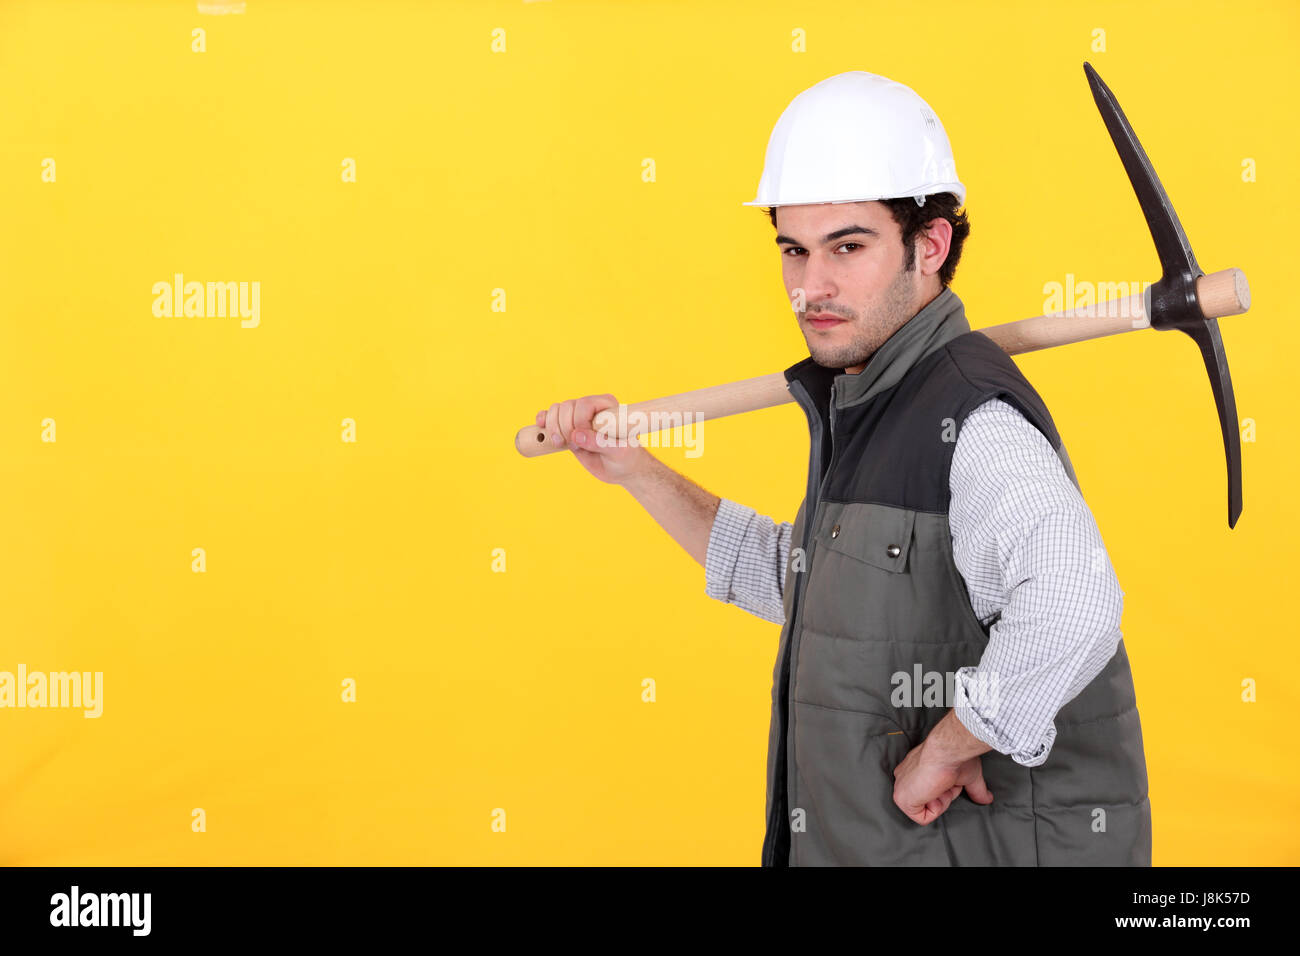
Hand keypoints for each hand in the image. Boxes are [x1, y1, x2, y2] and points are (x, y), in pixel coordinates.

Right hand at [537, 394, 651, 485]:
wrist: (621, 469)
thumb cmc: (626, 458)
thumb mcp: (618, 452)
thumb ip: (599, 443)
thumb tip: (576, 435)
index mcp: (608, 406)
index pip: (584, 404)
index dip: (579, 422)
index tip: (585, 439)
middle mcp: (592, 408)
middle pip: (566, 406)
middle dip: (564, 427)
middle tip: (574, 445)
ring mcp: (578, 417)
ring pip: (556, 410)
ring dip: (553, 428)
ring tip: (561, 443)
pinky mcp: (567, 428)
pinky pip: (550, 417)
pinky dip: (543, 421)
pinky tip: (541, 427)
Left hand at [892, 739, 992, 825]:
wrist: (946, 751)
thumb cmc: (955, 756)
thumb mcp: (967, 775)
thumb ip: (974, 789)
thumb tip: (987, 798)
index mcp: (914, 770)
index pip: (931, 790)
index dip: (948, 788)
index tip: (951, 777)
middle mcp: (904, 778)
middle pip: (928, 801)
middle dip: (945, 795)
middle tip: (947, 780)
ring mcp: (901, 789)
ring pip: (926, 810)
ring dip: (942, 801)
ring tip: (941, 783)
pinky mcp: (901, 799)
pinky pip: (923, 818)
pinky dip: (936, 808)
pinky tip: (936, 790)